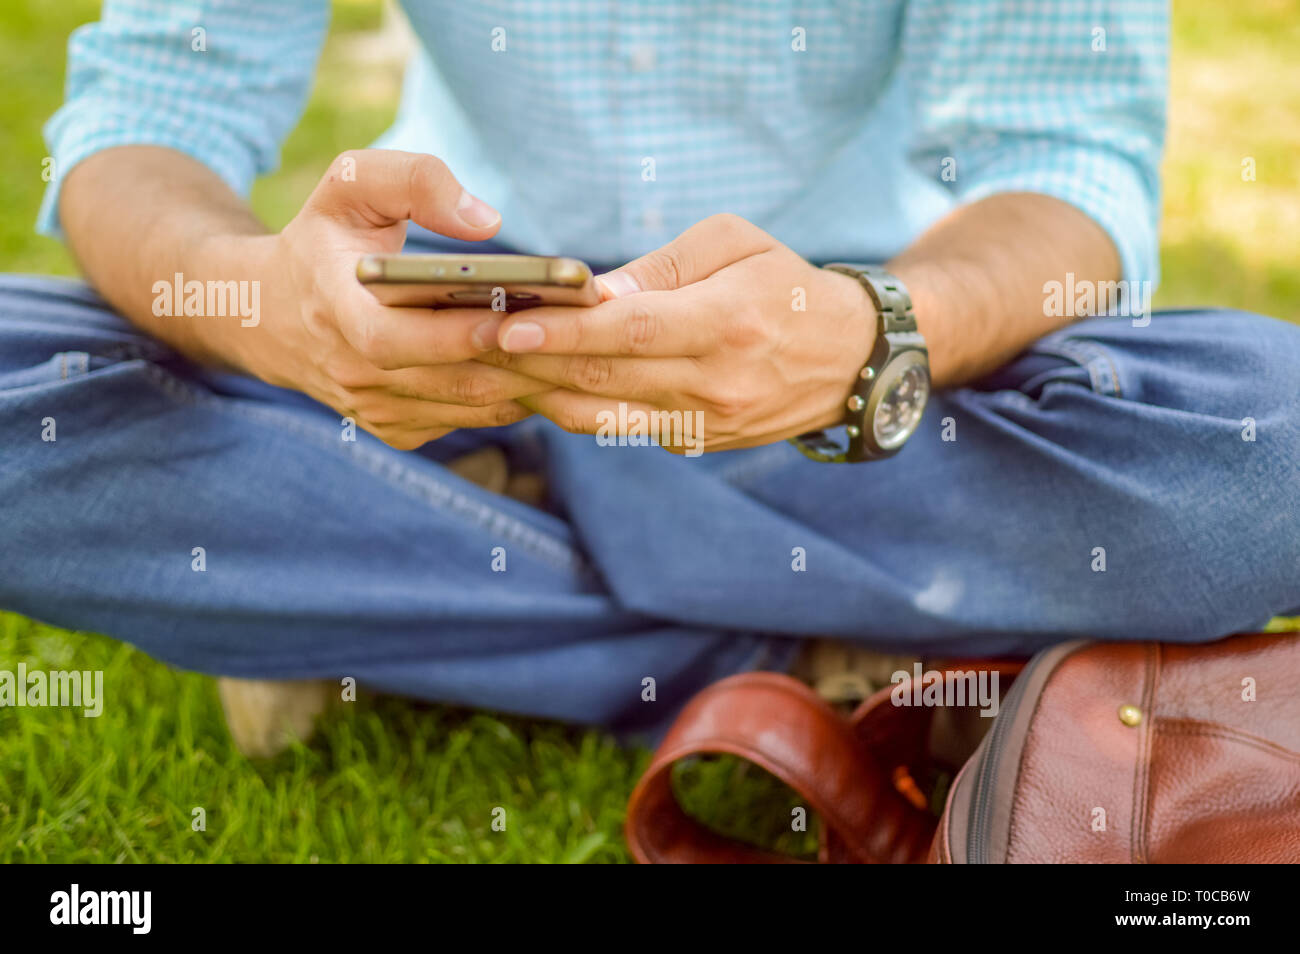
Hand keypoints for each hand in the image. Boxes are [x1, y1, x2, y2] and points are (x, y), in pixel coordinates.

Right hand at [217, 149, 552, 448]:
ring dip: (533, 382)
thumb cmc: (324, 238)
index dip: (458, 335)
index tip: (514, 315)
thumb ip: (413, 180)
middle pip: (456, 380)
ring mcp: (380, 410)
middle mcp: (356, 375)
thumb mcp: (348, 183)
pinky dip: (517, 396)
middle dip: (524, 359)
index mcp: (336, 312)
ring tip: (586, 349)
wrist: (270, 316)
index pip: (397, 341)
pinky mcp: (402, 430)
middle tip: (585, 334)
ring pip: (475, 406)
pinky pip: (474, 419)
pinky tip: (554, 366)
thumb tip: (485, 219)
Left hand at [477, 214, 875, 452]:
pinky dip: (575, 410)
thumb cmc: (788, 283)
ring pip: (603, 416)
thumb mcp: (736, 244)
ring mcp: (706, 423)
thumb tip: (593, 293)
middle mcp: (714, 383)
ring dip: (540, 394)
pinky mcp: (697, 443)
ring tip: (489, 369)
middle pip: (604, 378)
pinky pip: (622, 430)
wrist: (849, 359)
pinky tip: (536, 387)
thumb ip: (662, 269)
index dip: (564, 331)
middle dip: (530, 363)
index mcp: (727, 322)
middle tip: (470, 343)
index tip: (507, 324)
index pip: (629, 333)